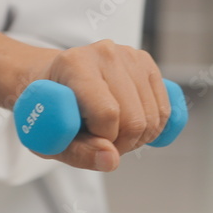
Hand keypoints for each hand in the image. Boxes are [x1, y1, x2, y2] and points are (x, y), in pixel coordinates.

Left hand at [30, 40, 171, 171]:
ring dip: (136, 137)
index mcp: (75, 65)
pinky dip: (151, 128)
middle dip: (121, 143)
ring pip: (153, 117)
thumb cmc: (47, 111)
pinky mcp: (146, 63)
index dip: (103, 141)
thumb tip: (112, 159)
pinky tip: (128, 124)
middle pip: (135, 119)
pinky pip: (165, 110)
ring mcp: (129, 55)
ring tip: (112, 132)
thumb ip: (79, 153)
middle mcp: (105, 53)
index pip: (108, 113)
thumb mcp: (49, 140)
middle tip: (101, 142)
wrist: (52, 81)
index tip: (88, 142)